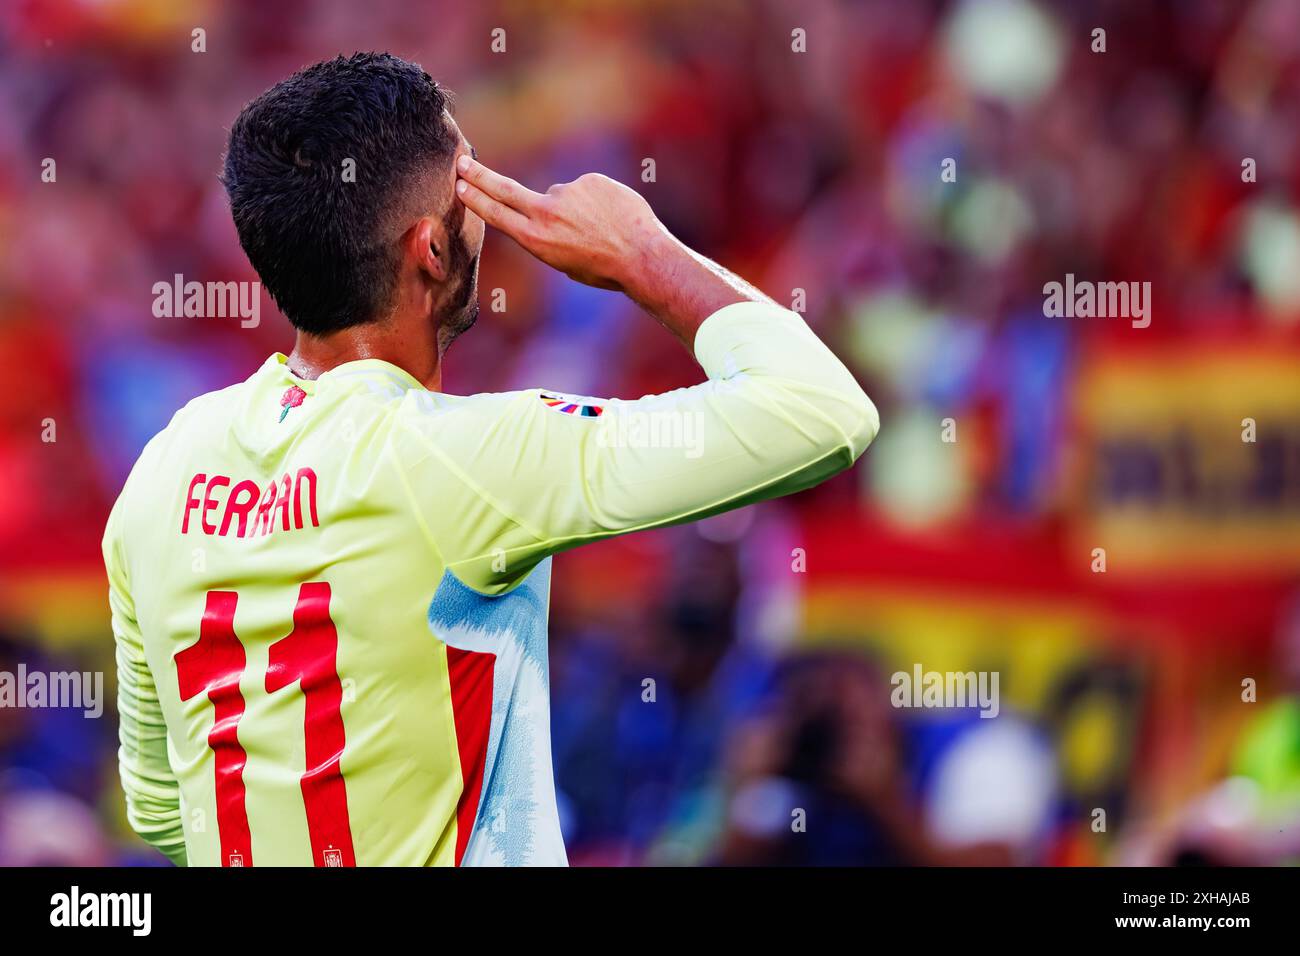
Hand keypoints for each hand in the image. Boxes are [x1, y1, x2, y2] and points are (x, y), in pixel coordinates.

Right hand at [455, 155, 661, 291]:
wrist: (641, 257)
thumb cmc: (604, 269)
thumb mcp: (564, 263)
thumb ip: (548, 235)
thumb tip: (550, 212)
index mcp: (535, 239)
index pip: (496, 213)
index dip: (476, 198)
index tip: (460, 186)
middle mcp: (546, 213)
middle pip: (505, 189)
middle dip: (480, 176)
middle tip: (462, 162)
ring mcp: (568, 193)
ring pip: (563, 196)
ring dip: (577, 210)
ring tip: (600, 229)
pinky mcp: (590, 180)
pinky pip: (588, 190)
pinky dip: (598, 201)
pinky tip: (612, 217)